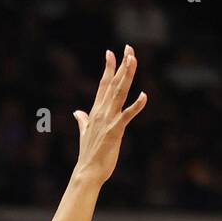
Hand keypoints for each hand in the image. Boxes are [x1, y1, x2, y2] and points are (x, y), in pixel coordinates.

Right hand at [73, 47, 146, 186]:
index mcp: (95, 112)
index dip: (108, 68)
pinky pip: (127, 115)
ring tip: (133, 59)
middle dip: (121, 65)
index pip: (102, 85)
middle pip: (113, 83)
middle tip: (129, 48)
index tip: (110, 53)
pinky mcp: (115, 131)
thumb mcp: (84, 134)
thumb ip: (82, 121)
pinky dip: (136, 105)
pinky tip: (144, 95)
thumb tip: (77, 113)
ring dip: (127, 75)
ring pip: (119, 93)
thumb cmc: (88, 156)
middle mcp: (101, 112)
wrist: (87, 172)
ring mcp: (108, 120)